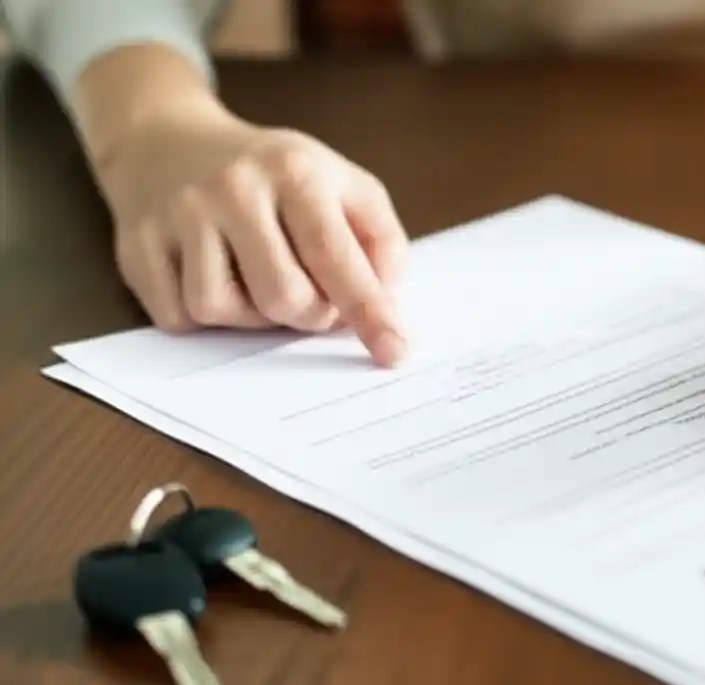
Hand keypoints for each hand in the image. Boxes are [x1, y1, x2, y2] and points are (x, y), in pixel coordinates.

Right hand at [99, 114, 408, 365]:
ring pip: (224, 311)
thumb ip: (379, 239)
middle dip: (309, 313)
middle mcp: (232, 188)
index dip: (369, 310)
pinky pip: (179, 317)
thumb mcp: (340, 182)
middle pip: (284, 298)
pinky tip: (212, 274)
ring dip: (252, 315)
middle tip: (311, 293)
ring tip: (254, 275)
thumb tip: (386, 302)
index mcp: (294, 170)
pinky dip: (204, 315)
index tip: (393, 349)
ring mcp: (178, 215)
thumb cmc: (270, 175)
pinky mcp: (136, 246)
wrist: (167, 139)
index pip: (337, 255)